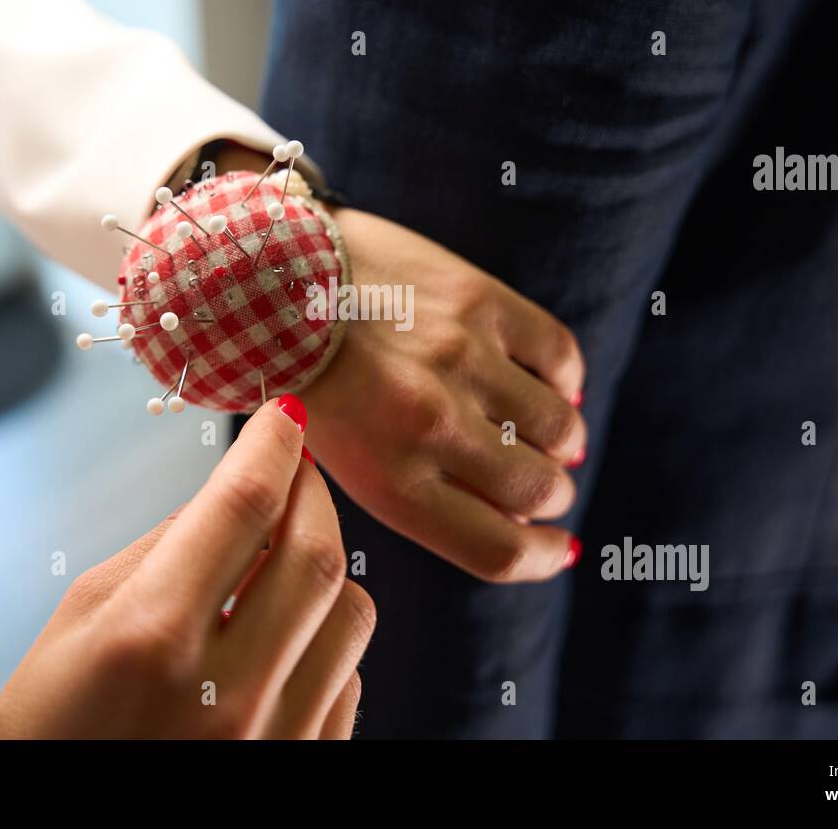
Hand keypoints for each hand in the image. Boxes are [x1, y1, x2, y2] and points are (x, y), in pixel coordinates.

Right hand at [0, 398, 373, 738]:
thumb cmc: (47, 736)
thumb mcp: (73, 626)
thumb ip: (157, 552)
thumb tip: (224, 498)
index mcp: (151, 638)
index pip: (243, 505)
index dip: (272, 443)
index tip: (282, 416)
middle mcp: (225, 692)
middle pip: (317, 550)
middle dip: (311, 491)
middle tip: (293, 470)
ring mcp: (274, 739)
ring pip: (353, 612)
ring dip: (325, 568)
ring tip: (282, 562)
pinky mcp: (305, 768)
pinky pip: (351, 680)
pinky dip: (326, 640)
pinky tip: (283, 638)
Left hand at [304, 207, 586, 582]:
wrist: (271, 280)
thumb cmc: (310, 382)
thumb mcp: (347, 466)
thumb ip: (421, 501)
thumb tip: (515, 520)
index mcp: (389, 482)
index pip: (499, 550)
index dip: (542, 558)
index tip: (560, 549)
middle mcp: (429, 426)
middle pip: (538, 490)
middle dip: (554, 494)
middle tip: (548, 482)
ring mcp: (459, 359)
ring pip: (559, 425)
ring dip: (564, 440)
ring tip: (549, 435)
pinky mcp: (479, 301)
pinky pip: (559, 355)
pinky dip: (565, 379)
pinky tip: (548, 384)